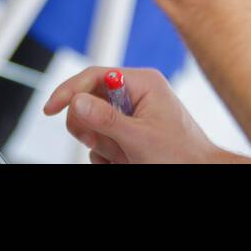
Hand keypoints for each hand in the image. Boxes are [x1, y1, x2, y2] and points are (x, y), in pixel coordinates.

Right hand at [44, 66, 226, 163]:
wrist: (199, 174)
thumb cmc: (182, 156)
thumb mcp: (140, 138)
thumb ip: (106, 119)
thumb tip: (76, 101)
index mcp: (143, 83)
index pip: (95, 76)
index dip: (70, 90)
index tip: (51, 108)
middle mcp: (136, 95)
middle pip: (89, 102)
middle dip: (92, 128)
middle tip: (104, 144)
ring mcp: (132, 116)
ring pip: (93, 126)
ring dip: (103, 147)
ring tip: (125, 158)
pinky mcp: (129, 134)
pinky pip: (101, 142)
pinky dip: (107, 156)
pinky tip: (125, 162)